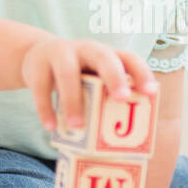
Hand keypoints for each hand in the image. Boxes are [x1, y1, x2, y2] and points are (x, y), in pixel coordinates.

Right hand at [21, 37, 157, 131]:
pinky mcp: (37, 65)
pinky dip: (46, 108)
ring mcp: (60, 53)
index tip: (151, 93)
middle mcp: (86, 49)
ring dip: (73, 101)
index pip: (129, 58)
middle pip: (103, 57)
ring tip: (77, 126)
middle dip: (114, 77)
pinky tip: (51, 127)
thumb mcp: (92, 79)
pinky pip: (41, 87)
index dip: (142, 73)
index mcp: (105, 54)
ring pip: (68, 73)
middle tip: (122, 99)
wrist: (36, 55)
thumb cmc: (76, 76)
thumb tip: (121, 138)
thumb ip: (104, 96)